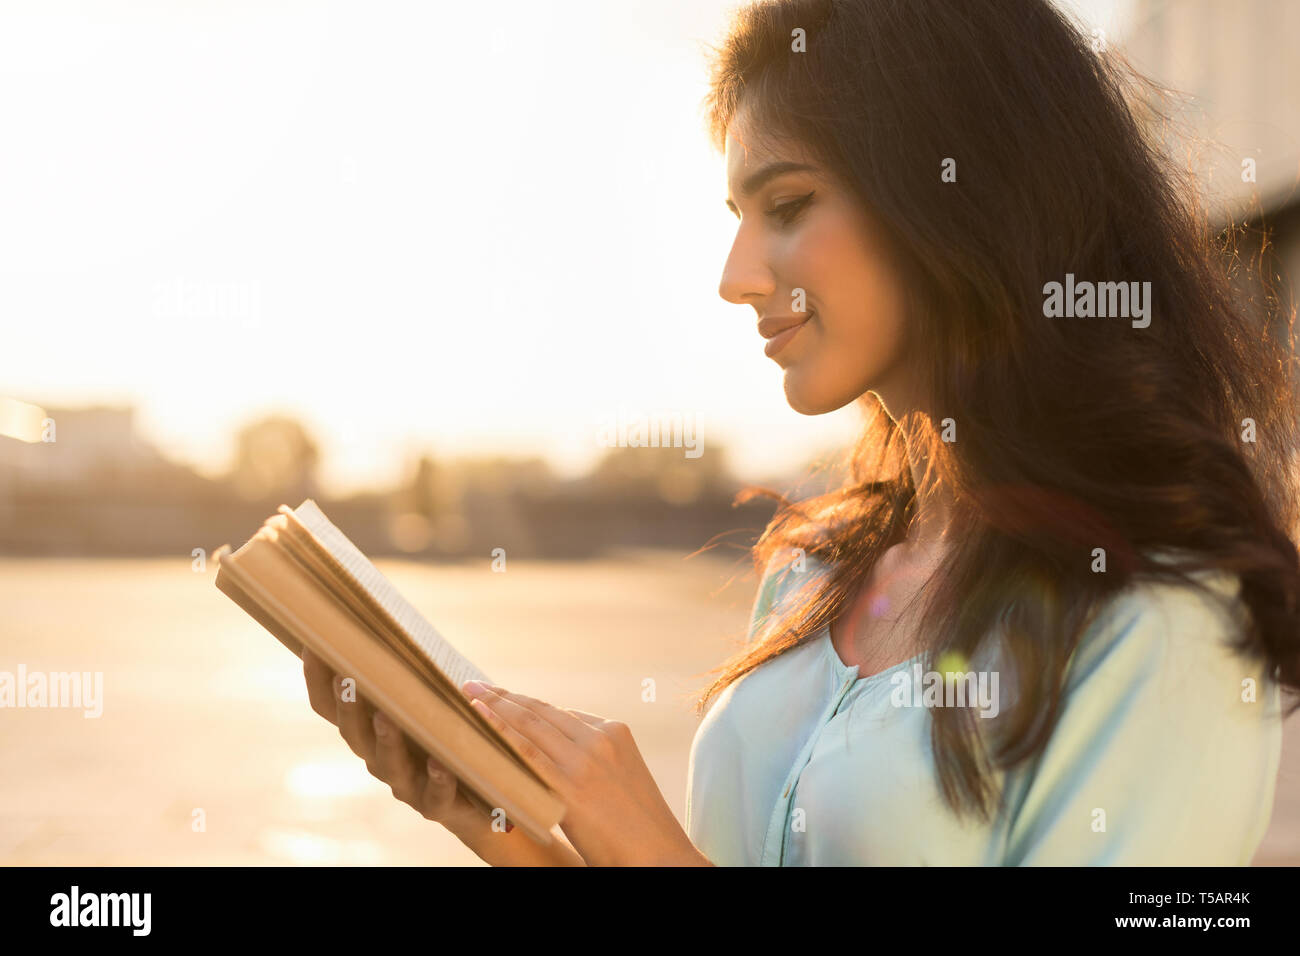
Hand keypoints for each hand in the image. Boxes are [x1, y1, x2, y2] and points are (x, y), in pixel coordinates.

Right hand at [300, 648, 583, 865]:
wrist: (481, 792)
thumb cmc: (448, 732)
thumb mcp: (428, 699)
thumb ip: (412, 673)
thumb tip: (393, 622)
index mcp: (369, 730)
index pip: (331, 705)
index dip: (318, 678)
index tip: (314, 644)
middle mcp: (379, 758)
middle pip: (353, 732)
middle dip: (349, 706)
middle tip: (346, 677)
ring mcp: (407, 784)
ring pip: (388, 763)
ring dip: (387, 739)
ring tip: (387, 716)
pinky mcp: (439, 805)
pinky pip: (435, 794)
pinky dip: (437, 778)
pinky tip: (441, 763)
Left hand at [461, 681, 711, 866]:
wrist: (661, 857)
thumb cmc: (640, 829)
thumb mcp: (622, 779)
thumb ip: (595, 761)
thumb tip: (558, 757)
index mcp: (615, 732)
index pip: (559, 713)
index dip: (525, 703)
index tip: (500, 696)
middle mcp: (601, 737)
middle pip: (541, 711)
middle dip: (504, 696)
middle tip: (473, 686)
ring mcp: (586, 759)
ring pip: (530, 723)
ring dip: (494, 705)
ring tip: (468, 696)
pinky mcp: (571, 786)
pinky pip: (526, 751)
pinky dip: (499, 730)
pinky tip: (479, 718)